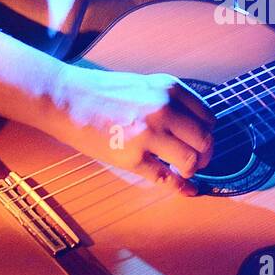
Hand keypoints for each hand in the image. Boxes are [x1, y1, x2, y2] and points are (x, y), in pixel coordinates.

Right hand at [47, 65, 214, 195]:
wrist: (66, 98)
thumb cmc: (102, 92)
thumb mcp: (144, 85)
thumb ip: (170, 101)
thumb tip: (192, 126)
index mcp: (169, 89)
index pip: (208, 117)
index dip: (207, 133)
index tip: (201, 141)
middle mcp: (164, 109)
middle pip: (205, 140)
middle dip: (205, 154)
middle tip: (198, 160)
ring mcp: (149, 134)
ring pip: (191, 160)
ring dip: (192, 169)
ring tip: (183, 170)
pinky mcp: (132, 157)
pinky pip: (166, 178)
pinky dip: (180, 187)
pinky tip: (186, 189)